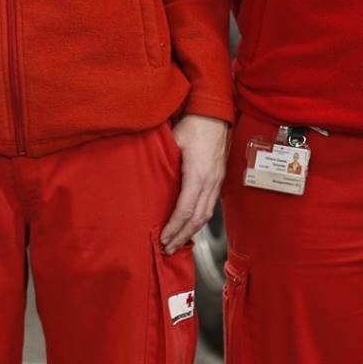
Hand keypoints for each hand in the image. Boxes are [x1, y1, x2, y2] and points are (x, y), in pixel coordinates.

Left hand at [160, 113, 228, 252]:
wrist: (215, 114)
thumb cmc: (194, 124)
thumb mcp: (173, 140)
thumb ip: (162, 160)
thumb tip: (144, 173)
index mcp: (197, 175)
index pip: (185, 210)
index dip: (174, 228)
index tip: (162, 239)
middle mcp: (210, 182)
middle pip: (197, 219)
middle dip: (182, 236)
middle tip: (168, 250)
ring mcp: (216, 182)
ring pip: (206, 215)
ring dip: (192, 231)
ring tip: (178, 242)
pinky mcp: (218, 179)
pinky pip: (210, 206)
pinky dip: (199, 220)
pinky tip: (190, 225)